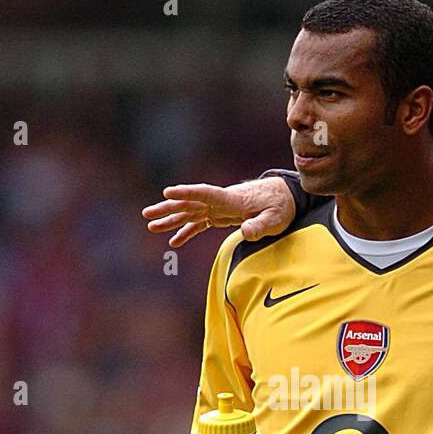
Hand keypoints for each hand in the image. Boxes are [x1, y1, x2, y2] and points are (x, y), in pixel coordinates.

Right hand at [143, 178, 296, 247]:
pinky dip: (186, 231)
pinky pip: (199, 223)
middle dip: (168, 208)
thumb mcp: (276, 218)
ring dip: (171, 219)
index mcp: (232, 199)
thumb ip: (260, 225)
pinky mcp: (221, 216)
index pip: (205, 193)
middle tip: (147, 214)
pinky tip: (173, 241)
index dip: (186, 193)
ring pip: (190, 212)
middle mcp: (221, 201)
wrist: (285, 197)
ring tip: (151, 226)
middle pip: (190, 203)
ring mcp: (219, 208)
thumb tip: (245, 232)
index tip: (167, 192)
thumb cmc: (281, 206)